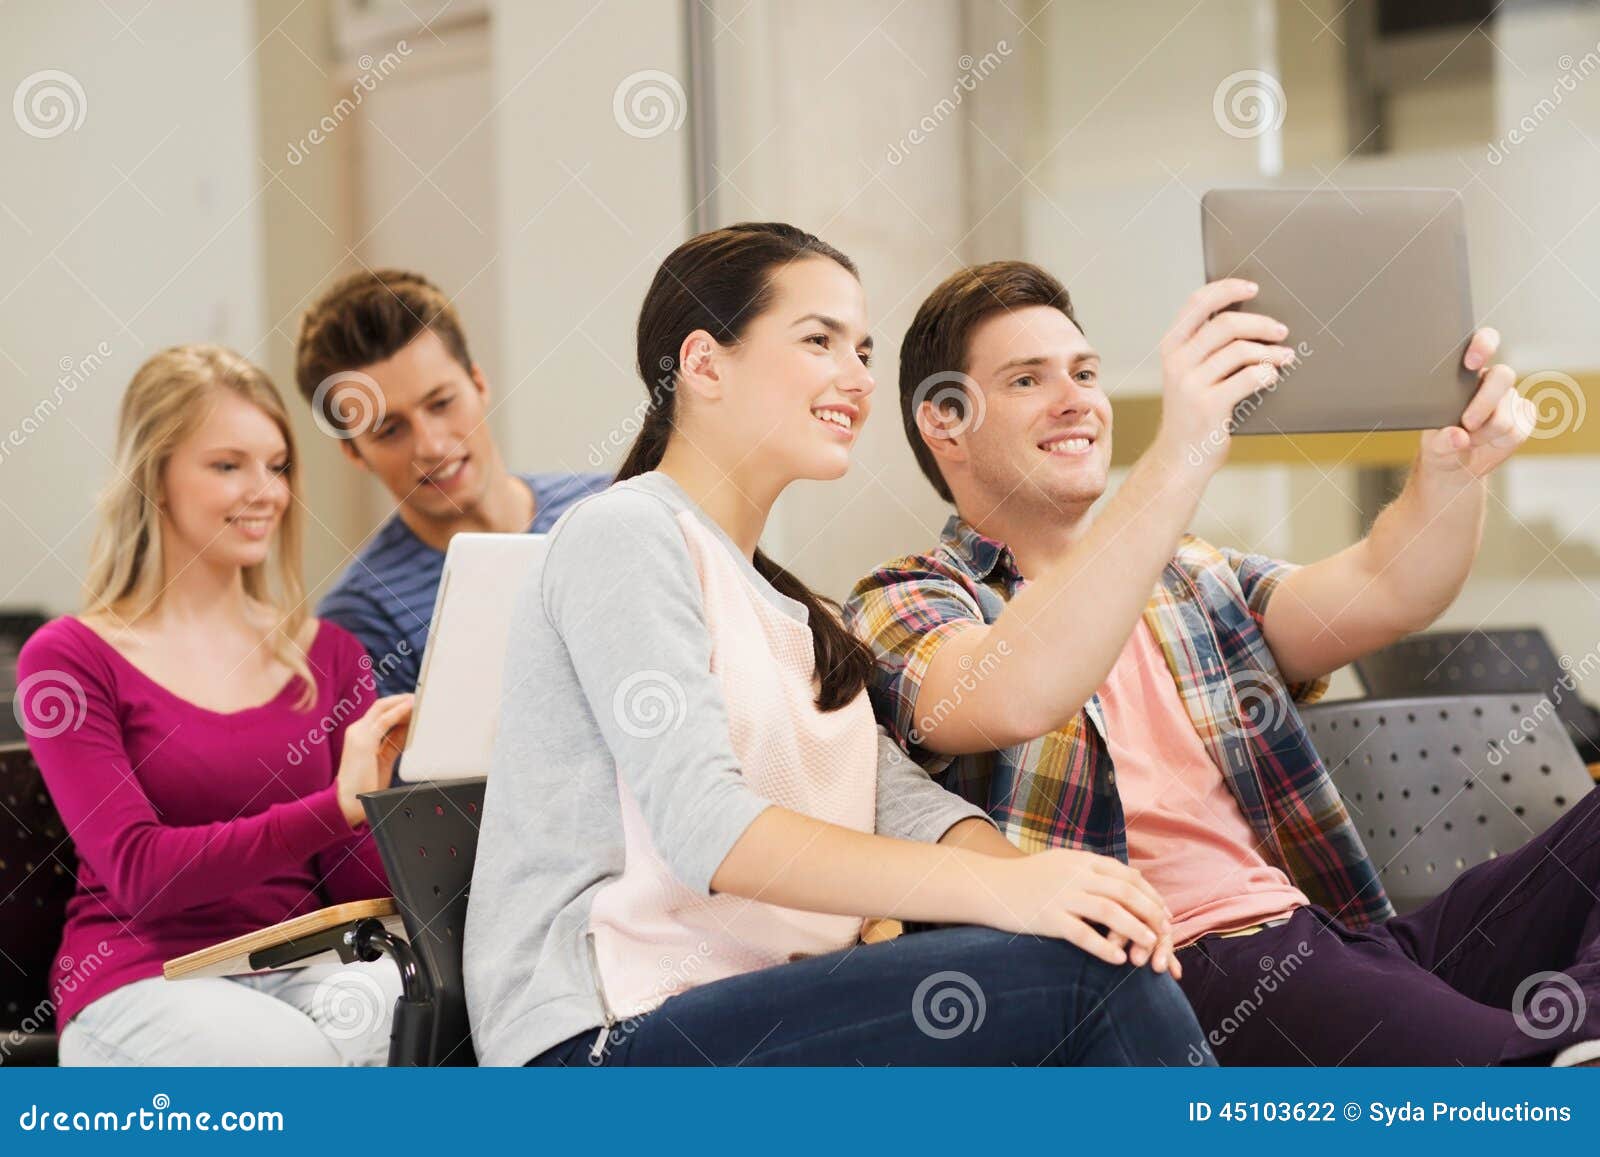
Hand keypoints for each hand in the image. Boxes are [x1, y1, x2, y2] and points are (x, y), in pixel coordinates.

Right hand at [335, 693, 413, 827]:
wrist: (348, 802)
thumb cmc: (366, 784)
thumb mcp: (383, 759)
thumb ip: (393, 743)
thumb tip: (408, 731)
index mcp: (360, 735)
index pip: (380, 713)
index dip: (398, 706)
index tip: (415, 704)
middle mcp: (357, 730)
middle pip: (381, 707)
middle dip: (401, 700)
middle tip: (420, 698)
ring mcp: (358, 734)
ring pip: (382, 708)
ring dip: (402, 702)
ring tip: (419, 699)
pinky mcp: (364, 741)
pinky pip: (384, 720)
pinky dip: (399, 711)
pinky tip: (411, 707)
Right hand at [979, 848, 1179, 976]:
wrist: (989, 885)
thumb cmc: (1028, 878)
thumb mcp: (1064, 863)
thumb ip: (1096, 869)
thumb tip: (1134, 876)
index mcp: (1082, 861)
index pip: (1127, 876)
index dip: (1151, 895)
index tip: (1166, 915)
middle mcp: (1075, 875)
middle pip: (1124, 892)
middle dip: (1150, 913)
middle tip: (1166, 933)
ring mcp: (1061, 896)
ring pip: (1109, 911)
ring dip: (1135, 929)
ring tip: (1151, 946)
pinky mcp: (1048, 917)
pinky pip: (1081, 933)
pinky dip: (1103, 947)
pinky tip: (1118, 960)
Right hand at [1152, 279, 1296, 478]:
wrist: (1180, 457)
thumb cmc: (1193, 410)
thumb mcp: (1189, 373)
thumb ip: (1206, 346)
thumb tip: (1251, 318)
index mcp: (1171, 346)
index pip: (1197, 303)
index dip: (1227, 289)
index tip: (1254, 288)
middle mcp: (1176, 362)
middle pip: (1225, 324)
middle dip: (1260, 324)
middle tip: (1281, 330)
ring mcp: (1190, 385)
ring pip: (1240, 351)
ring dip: (1270, 352)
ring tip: (1285, 357)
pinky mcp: (1208, 406)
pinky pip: (1249, 378)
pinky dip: (1267, 374)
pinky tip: (1273, 376)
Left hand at [1417, 327, 1529, 480]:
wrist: (1457, 465)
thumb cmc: (1441, 445)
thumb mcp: (1433, 446)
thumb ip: (1442, 441)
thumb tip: (1458, 436)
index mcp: (1466, 373)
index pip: (1484, 343)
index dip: (1483, 345)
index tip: (1471, 363)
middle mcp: (1491, 381)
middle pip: (1504, 375)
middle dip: (1485, 402)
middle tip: (1467, 423)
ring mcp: (1510, 399)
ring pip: (1508, 413)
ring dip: (1487, 434)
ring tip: (1470, 439)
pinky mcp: (1524, 417)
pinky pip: (1520, 430)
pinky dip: (1501, 443)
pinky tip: (1489, 443)